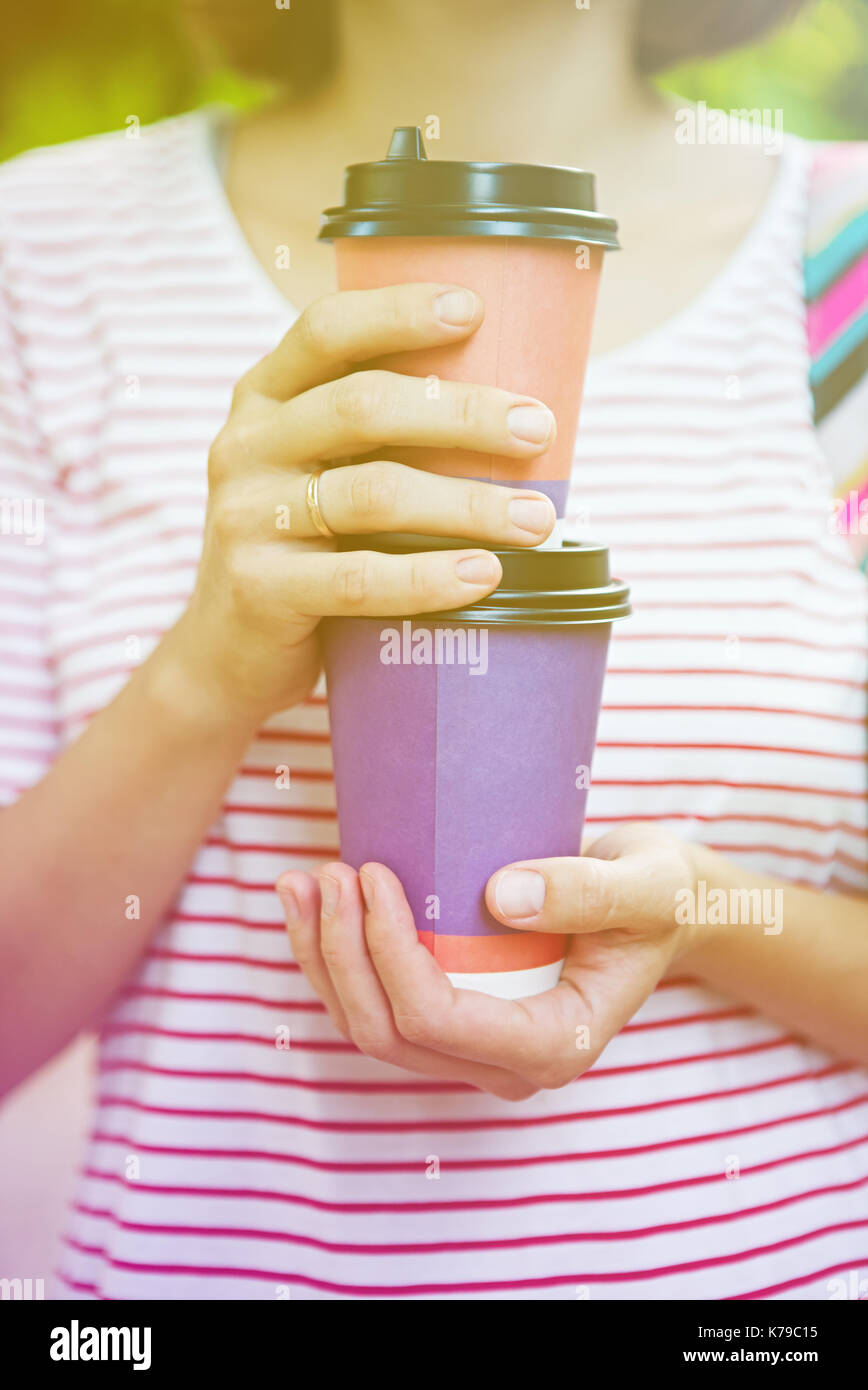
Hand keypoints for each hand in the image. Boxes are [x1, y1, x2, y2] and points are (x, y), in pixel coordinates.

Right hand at [172, 283, 556, 720]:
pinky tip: (484, 575)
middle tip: (540, 431)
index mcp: (265, 398)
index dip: (398, 313)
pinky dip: (429, 577)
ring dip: (467, 503)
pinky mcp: (258, 588)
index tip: (476, 309)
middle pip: (363, 407)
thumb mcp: (321, 473)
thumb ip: (379, 437)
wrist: (228, 651)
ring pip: (372, 494)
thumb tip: (515, 415)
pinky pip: (359, 579)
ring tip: (536, 520)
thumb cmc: (307, 548)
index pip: (327, 332)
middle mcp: (246, 445)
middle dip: (463, 414)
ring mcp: (245, 517)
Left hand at [276, 825, 704, 1100]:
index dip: (389, 953)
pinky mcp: (453, 1019)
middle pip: (388, 1033)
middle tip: (330, 870)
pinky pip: (375, 1006)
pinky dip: (335, 957)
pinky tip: (313, 902)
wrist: (661, 906)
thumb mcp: (646, 883)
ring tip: (301, 881)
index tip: (375, 873)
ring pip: (368, 1027)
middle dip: (343, 953)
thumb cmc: (659, 893)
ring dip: (323, 957)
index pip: (438, 1021)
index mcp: (554, 1045)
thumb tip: (501, 898)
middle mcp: (505, 1064)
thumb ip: (588, 892)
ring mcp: (474, 1049)